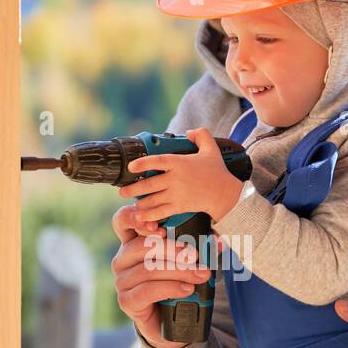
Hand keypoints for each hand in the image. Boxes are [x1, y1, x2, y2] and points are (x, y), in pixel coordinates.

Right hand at [110, 202, 215, 347]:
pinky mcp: (127, 301)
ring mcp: (122, 281)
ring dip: (179, 271)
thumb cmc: (177, 282)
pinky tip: (187, 290)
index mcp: (132, 241)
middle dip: (172, 249)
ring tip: (200, 275)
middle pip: (141, 246)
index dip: (136, 218)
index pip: (123, 219)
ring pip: (148, 270)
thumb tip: (219, 241)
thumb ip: (196, 246)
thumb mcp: (185, 260)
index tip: (160, 228)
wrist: (172, 321)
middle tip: (195, 256)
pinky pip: (147, 291)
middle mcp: (122, 259)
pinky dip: (170, 288)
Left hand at [118, 128, 243, 226]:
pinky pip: (160, 212)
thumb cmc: (217, 171)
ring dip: (140, 202)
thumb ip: (201, 134)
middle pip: (149, 184)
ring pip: (152, 200)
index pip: (157, 161)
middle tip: (122, 191)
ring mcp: (177, 194)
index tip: (131, 167)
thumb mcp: (211, 148)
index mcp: (180, 163)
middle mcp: (176, 179)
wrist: (225, 194)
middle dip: (133, 189)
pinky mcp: (180, 207)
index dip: (142, 163)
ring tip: (132, 202)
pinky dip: (149, 215)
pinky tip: (141, 215)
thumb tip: (187, 132)